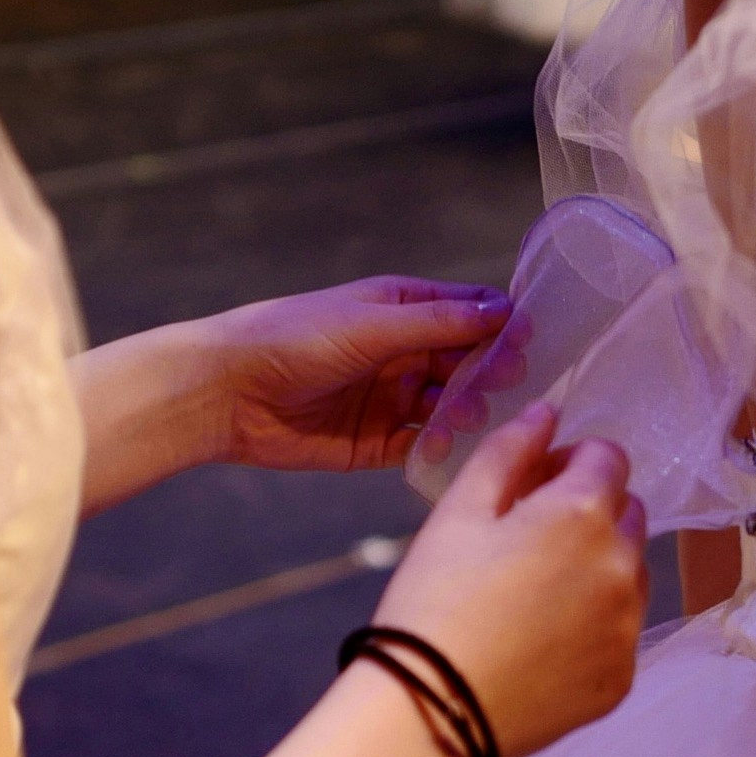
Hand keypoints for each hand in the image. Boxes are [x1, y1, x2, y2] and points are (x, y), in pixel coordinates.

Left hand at [201, 278, 511, 470]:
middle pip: (464, 362)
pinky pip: (418, 446)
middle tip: (505, 384)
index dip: (500, 325)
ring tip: (467, 415)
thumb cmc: (292, 338)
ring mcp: (389, 398)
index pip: (467, 312)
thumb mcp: (371, 323)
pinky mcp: (374, 442)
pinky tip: (442, 446)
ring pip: (447, 406)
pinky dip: (436, 447)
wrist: (226, 391)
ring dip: (464, 410)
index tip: (529, 341)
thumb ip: (439, 322)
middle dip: (488, 372)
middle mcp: (400, 352)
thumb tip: (503, 310)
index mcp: (400, 308)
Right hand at [374, 402, 645, 756]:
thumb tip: (548, 411)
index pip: (609, 457)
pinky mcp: (622, 677)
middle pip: (628, 514)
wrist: (430, 712)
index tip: (532, 489)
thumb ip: (509, 451)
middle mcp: (623, 565)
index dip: (569, 464)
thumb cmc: (433, 603)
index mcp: (584, 514)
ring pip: (629, 574)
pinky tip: (539, 643)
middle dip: (589, 515)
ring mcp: (628, 626)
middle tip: (526, 545)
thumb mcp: (457, 513)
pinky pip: (619, 632)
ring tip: (531, 599)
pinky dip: (592, 627)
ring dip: (597, 569)